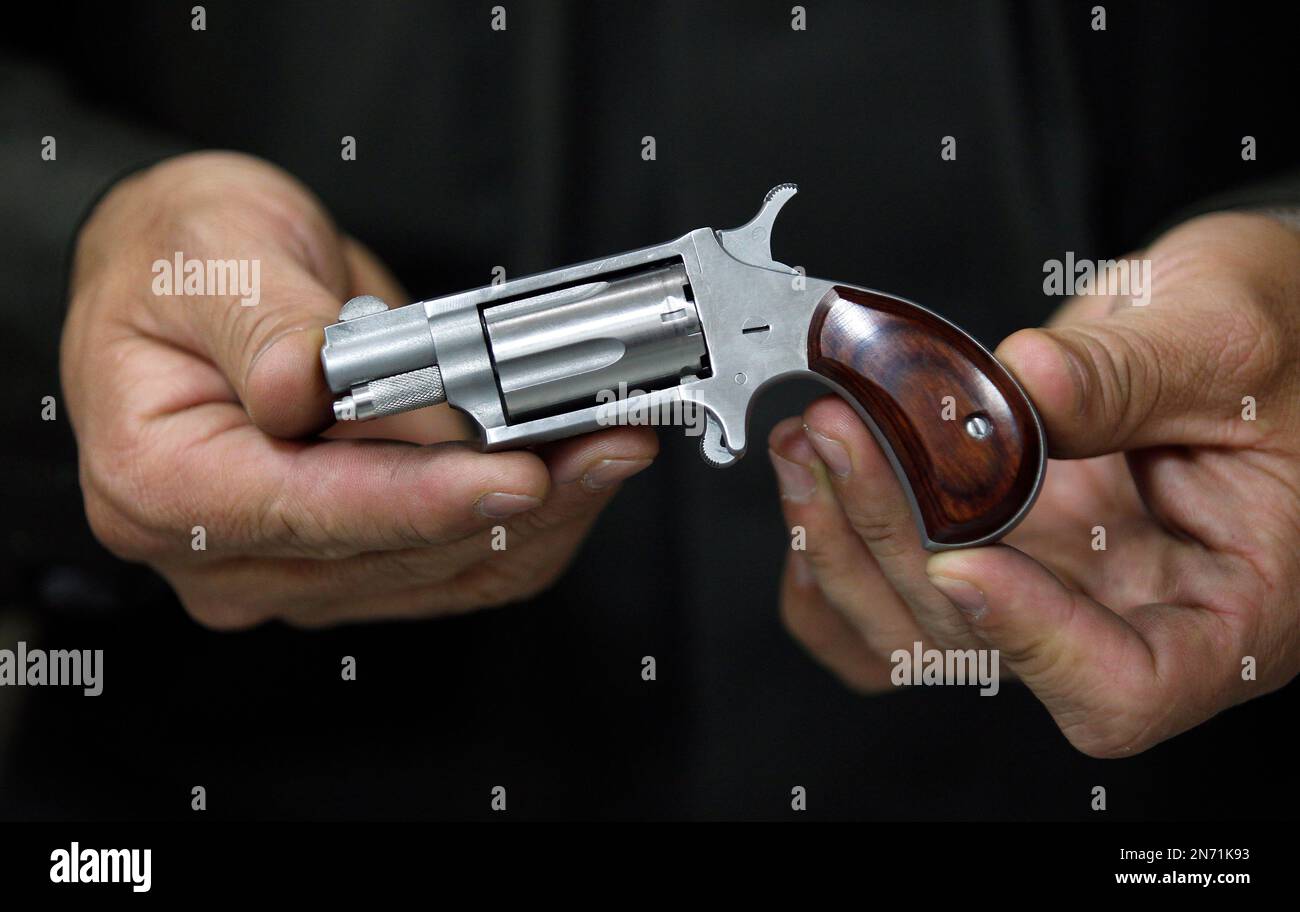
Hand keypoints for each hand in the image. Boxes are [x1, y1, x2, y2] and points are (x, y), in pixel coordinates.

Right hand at [62, 152, 655, 627]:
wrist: (190, 278)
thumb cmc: (179, 261)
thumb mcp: (209, 254)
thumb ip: (261, 324)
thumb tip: (304, 386)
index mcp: (162, 483)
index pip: (312, 510)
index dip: (423, 497)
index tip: (517, 476)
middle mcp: (227, 550)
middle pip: (396, 550)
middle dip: (515, 499)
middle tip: (606, 437)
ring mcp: (294, 568)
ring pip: (445, 569)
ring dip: (543, 515)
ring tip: (612, 445)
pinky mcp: (353, 561)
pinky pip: (459, 565)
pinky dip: (530, 524)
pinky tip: (579, 470)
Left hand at [769, 211, 1299, 755]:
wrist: (1250, 333)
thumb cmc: (1279, 353)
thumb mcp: (1229, 340)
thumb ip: (1130, 375)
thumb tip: (1025, 387)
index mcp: (1228, 608)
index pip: (1124, 687)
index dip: (1034, 641)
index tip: (964, 559)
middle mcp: (1125, 618)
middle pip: (984, 648)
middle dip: (895, 541)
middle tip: (841, 435)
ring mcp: (1049, 593)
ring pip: (918, 630)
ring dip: (843, 546)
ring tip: (810, 442)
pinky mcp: (998, 558)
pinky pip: (892, 604)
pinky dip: (834, 560)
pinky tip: (812, 486)